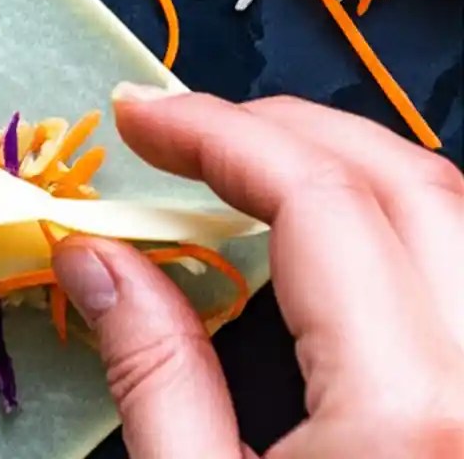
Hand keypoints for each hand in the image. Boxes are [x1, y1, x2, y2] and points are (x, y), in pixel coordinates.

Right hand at [51, 86, 463, 457]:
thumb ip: (155, 375)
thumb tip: (98, 260)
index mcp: (406, 407)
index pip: (319, 198)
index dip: (218, 133)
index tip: (143, 118)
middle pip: (405, 181)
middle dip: (283, 128)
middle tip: (187, 130)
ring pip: (450, 214)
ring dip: (345, 165)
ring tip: (245, 168)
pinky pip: (460, 267)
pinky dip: (391, 221)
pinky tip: (325, 237)